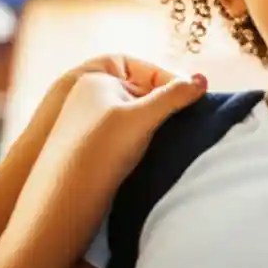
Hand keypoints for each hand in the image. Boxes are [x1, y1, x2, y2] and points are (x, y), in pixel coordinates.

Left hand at [13, 54, 197, 160]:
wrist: (64, 198)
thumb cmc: (101, 148)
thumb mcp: (144, 116)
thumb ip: (175, 95)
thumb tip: (203, 79)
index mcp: (95, 78)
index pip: (145, 69)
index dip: (171, 81)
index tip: (190, 100)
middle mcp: (87, 96)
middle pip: (140, 90)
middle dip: (162, 103)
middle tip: (181, 119)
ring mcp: (86, 122)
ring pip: (132, 114)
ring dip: (152, 124)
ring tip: (164, 139)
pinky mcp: (88, 147)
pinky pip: (122, 134)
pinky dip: (138, 139)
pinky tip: (145, 154)